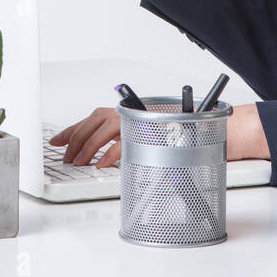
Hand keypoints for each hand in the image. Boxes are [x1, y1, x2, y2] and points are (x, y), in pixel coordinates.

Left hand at [49, 103, 271, 168]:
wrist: (218, 129)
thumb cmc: (188, 137)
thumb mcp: (157, 141)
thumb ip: (137, 147)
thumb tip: (111, 163)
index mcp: (135, 113)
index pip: (96, 117)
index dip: (74, 129)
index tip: (57, 140)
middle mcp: (138, 113)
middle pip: (96, 121)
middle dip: (75, 138)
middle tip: (63, 155)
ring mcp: (144, 119)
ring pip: (105, 127)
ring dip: (89, 145)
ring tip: (78, 161)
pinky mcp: (153, 130)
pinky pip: (126, 141)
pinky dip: (112, 152)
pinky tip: (101, 164)